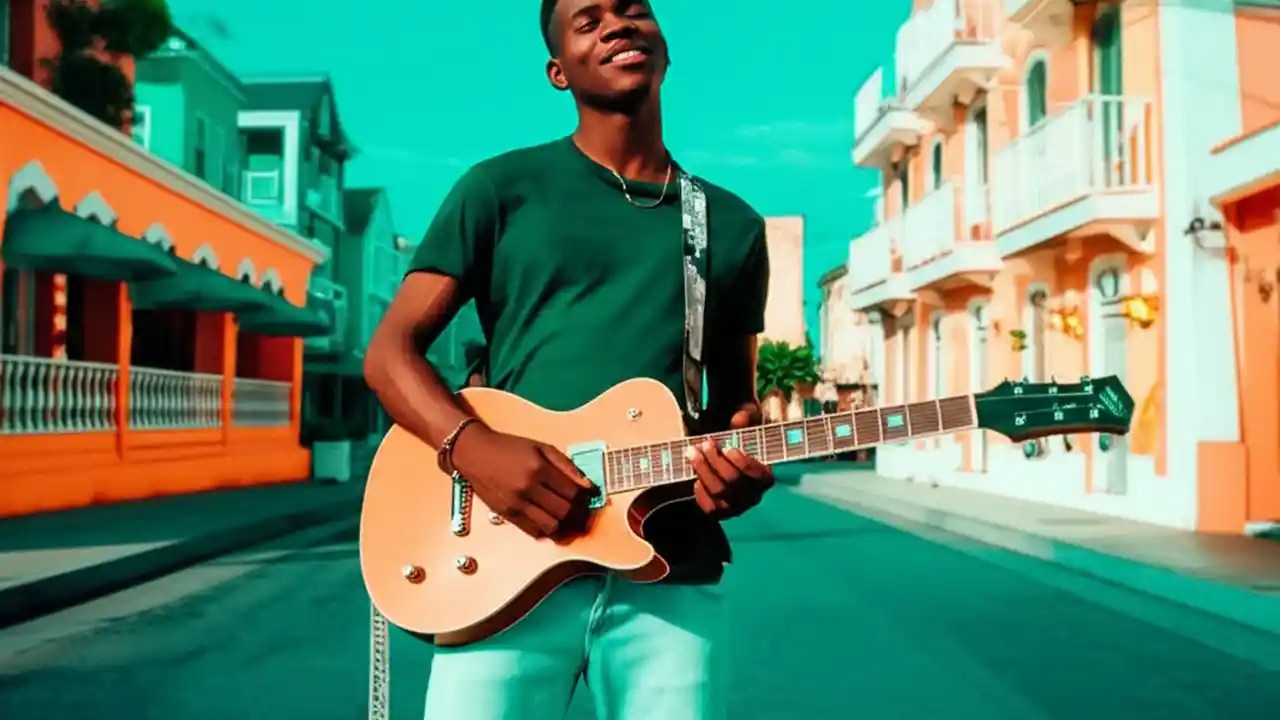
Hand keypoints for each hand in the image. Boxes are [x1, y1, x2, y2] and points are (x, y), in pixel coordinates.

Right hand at [450, 424, 596, 538]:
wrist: (475, 453)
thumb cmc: (510, 447)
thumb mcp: (540, 447)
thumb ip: (566, 465)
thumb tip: (587, 485)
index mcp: (539, 468)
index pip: (572, 492)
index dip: (585, 498)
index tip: (589, 497)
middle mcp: (528, 488)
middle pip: (564, 511)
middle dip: (578, 514)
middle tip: (582, 512)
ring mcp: (516, 504)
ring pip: (551, 526)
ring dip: (564, 525)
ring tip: (568, 519)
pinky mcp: (506, 514)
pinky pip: (533, 530)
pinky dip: (546, 529)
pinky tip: (549, 520)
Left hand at [686, 403, 774, 519]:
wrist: (725, 465)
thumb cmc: (739, 444)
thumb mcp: (745, 428)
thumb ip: (746, 420)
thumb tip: (740, 417)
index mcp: (765, 477)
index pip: (758, 474)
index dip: (742, 462)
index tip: (728, 448)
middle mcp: (754, 495)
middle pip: (733, 481)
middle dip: (716, 461)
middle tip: (705, 444)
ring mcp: (737, 507)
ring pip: (718, 492)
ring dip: (703, 470)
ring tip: (693, 452)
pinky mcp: (721, 513)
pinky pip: (709, 507)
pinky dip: (700, 492)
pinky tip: (696, 478)